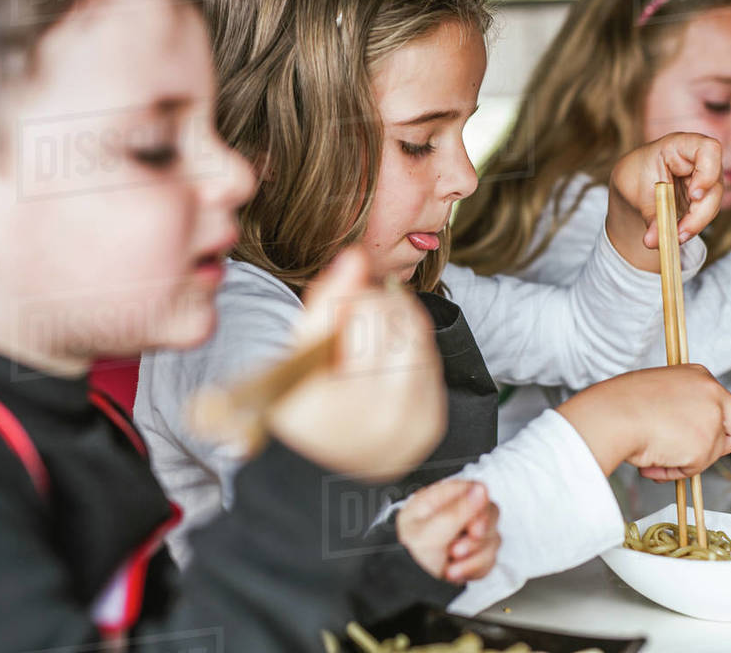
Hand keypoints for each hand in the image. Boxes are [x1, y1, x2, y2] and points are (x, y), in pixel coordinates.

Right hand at [269, 246, 445, 481]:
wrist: (316, 472)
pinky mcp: (433, 424)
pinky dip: (408, 354)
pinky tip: (382, 363)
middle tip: (351, 322)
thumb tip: (354, 257)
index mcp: (354, 399)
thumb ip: (325, 304)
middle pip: (404, 323)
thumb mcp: (297, 358)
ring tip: (364, 343)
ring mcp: (419, 423)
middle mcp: (394, 415)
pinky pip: (431, 365)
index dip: (353, 299)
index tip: (336, 312)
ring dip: (396, 328)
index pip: (375, 311)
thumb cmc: (298, 412)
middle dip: (379, 309)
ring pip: (421, 340)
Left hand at [397, 480, 499, 582]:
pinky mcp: (470, 556)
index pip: (474, 490)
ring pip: (491, 539)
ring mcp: (463, 536)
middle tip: (456, 551)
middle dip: (477, 539)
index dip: (480, 508)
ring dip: (474, 558)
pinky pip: (489, 558)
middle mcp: (452, 515)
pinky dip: (476, 569)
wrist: (403, 592)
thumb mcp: (429, 535)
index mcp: (436, 500)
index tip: (474, 529)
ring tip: (450, 567)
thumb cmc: (404, 560)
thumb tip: (480, 489)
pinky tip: (456, 572)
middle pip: (489, 514)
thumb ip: (457, 511)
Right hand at [556, 364, 730, 479]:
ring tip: (652, 454)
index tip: (704, 435)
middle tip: (692, 456)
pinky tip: (651, 462)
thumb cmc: (621, 404)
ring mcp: (711, 420)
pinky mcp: (704, 446)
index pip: (727, 403)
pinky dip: (671, 472)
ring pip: (709, 453)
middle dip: (718, 447)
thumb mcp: (657, 391)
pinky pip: (692, 469)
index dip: (718, 424)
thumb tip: (682, 428)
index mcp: (700, 376)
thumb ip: (679, 405)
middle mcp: (712, 393)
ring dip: (682, 460)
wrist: (610, 416)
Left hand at [606, 132, 723, 270]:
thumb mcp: (636, 191)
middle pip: (714, 185)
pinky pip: (703, 215)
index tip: (694, 195)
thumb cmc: (635, 174)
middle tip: (679, 234)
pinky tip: (675, 236)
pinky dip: (690, 227)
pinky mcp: (703, 198)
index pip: (709, 150)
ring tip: (672, 239)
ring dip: (694, 225)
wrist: (634, 181)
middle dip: (698, 214)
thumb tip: (655, 241)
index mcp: (681, 145)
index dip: (708, 173)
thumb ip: (649, 215)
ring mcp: (705, 180)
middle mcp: (699, 161)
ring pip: (711, 205)